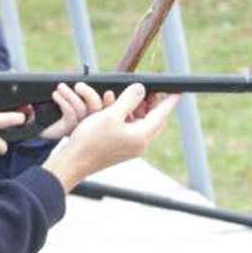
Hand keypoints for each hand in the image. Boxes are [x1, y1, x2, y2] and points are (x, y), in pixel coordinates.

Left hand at [39, 82, 105, 139]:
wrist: (42, 125)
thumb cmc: (59, 109)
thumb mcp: (71, 97)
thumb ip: (81, 90)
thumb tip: (81, 76)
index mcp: (95, 114)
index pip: (108, 108)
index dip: (110, 102)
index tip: (108, 93)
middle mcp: (90, 122)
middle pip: (97, 108)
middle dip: (89, 94)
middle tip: (78, 85)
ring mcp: (80, 127)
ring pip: (82, 109)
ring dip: (70, 95)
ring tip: (60, 87)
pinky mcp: (68, 129)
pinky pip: (70, 114)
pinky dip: (63, 101)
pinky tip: (56, 95)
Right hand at [42, 83, 179, 191]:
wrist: (73, 162)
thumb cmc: (90, 140)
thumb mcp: (110, 115)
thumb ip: (128, 100)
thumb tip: (140, 89)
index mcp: (141, 136)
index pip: (161, 115)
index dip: (169, 101)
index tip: (177, 92)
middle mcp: (139, 144)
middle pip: (155, 121)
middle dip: (154, 105)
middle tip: (149, 92)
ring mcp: (130, 149)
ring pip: (143, 126)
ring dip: (140, 111)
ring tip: (132, 98)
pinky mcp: (121, 150)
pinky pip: (132, 132)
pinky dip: (130, 119)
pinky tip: (119, 112)